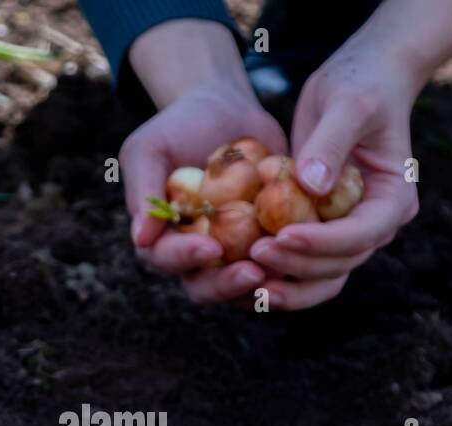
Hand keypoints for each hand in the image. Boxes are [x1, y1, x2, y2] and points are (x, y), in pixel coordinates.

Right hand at [120, 21, 288, 306]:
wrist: (223, 110)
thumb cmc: (177, 127)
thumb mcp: (149, 149)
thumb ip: (144, 191)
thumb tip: (141, 237)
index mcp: (161, 239)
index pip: (166, 260)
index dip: (186, 258)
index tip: (211, 246)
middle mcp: (195, 257)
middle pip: (204, 288)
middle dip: (227, 285)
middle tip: (254, 273)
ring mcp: (232, 255)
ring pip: (242, 290)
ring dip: (262, 287)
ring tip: (284, 271)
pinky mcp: (265, 246)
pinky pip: (278, 269)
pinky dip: (291, 267)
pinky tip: (310, 255)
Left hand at [247, 47, 421, 309]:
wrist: (360, 78)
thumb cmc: (360, 83)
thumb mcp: (347, 103)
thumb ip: (330, 142)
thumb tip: (311, 186)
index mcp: (394, 198)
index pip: (360, 234)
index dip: (322, 241)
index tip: (281, 234)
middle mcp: (376, 224)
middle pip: (339, 265)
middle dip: (298, 265)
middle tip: (254, 254)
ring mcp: (350, 232)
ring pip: (322, 276)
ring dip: (287, 283)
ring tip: (247, 280)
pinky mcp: (323, 229)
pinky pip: (302, 263)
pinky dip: (278, 272)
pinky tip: (243, 272)